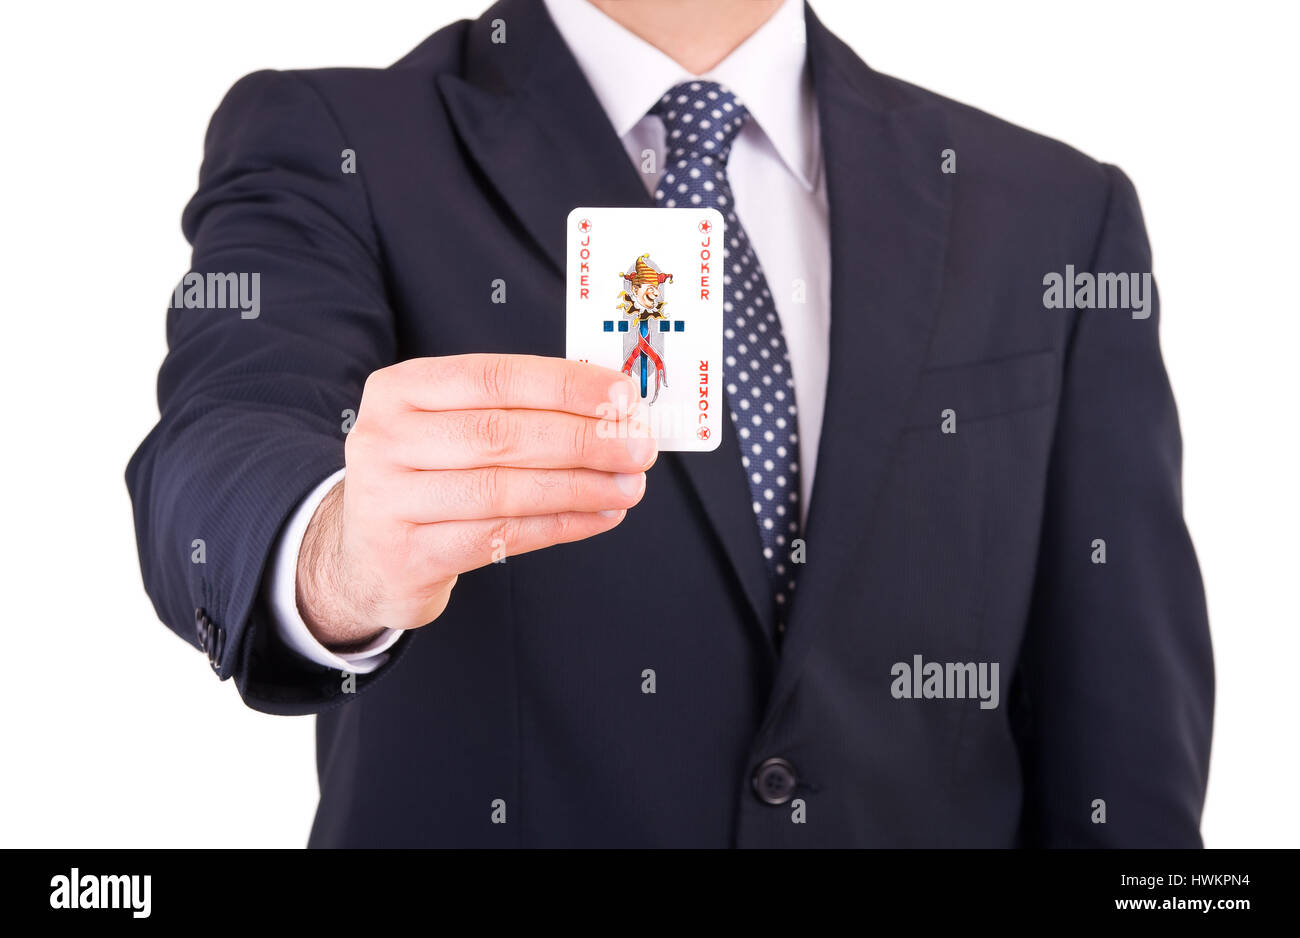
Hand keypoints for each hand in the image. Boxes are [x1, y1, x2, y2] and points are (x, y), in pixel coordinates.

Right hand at [296, 354, 653, 648]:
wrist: (365, 554)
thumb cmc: (431, 476)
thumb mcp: (453, 426)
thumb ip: (519, 410)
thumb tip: (613, 407)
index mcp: (401, 389)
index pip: (495, 377)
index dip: (565, 386)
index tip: (623, 397)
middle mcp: (384, 439)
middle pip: (501, 435)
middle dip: (583, 440)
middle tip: (639, 446)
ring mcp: (388, 500)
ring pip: (502, 490)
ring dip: (579, 487)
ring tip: (630, 486)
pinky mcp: (407, 554)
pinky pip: (499, 537)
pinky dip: (559, 526)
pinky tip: (600, 516)